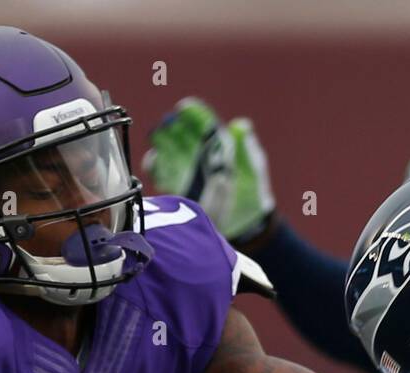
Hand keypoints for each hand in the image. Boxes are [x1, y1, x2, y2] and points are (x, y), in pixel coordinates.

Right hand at [142, 97, 274, 241]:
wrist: (245, 226)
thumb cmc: (254, 194)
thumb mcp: (254, 168)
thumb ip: (247, 147)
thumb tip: (243, 125)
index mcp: (217, 147)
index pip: (203, 124)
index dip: (192, 114)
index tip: (183, 108)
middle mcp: (199, 156)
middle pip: (181, 135)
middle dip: (171, 127)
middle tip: (166, 125)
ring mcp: (187, 171)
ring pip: (167, 152)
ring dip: (160, 144)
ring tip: (158, 141)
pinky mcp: (178, 189)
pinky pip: (161, 174)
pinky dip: (155, 166)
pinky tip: (154, 162)